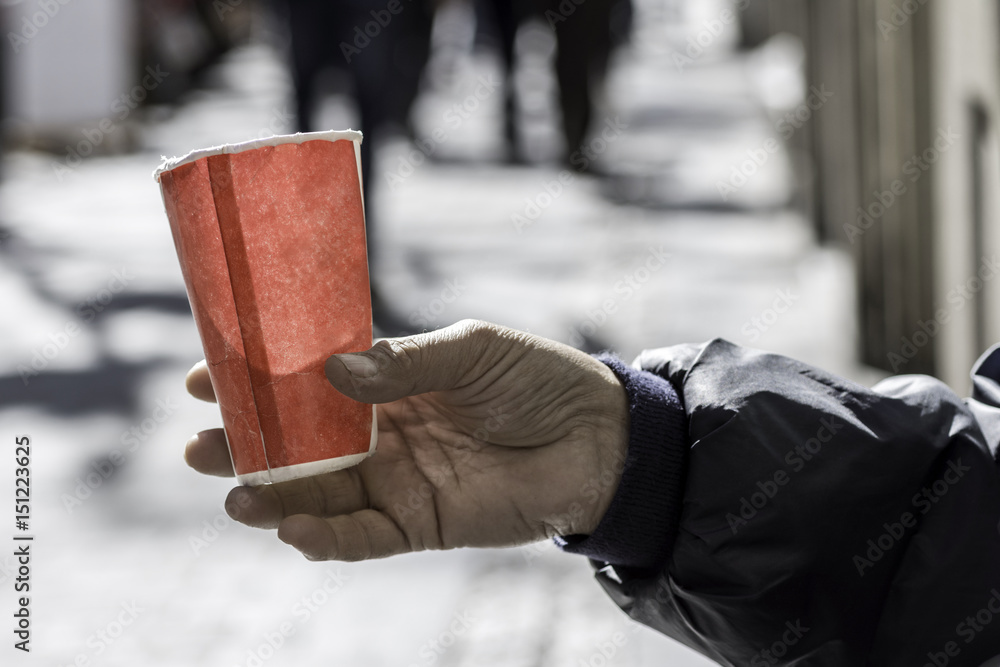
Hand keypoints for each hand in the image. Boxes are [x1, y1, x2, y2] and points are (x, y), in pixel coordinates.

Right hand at [184, 320, 628, 560]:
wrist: (599, 436)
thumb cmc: (536, 378)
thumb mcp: (469, 351)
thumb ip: (403, 363)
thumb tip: (329, 370)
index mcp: (386, 382)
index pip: (306, 383)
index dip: (257, 382)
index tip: (205, 376)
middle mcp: (379, 433)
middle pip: (297, 444)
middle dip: (247, 445)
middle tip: (198, 444)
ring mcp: (395, 480)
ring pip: (318, 494)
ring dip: (272, 497)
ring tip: (233, 493)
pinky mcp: (419, 523)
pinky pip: (362, 537)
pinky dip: (326, 537)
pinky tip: (292, 528)